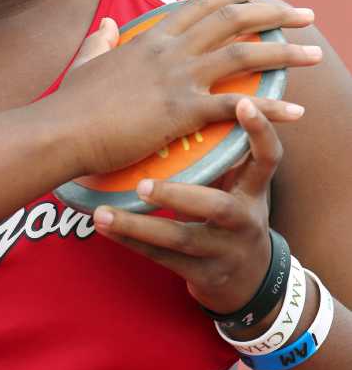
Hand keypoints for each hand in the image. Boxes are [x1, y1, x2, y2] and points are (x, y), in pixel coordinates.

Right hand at [54, 0, 320, 176]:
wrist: (60, 130)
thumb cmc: (70, 104)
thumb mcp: (85, 63)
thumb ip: (100, 42)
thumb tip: (107, 25)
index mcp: (149, 40)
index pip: (199, 7)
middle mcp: (169, 52)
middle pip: (231, 21)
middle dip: (273, 14)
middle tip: (305, 14)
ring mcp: (177, 79)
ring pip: (243, 54)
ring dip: (284, 52)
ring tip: (314, 54)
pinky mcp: (182, 112)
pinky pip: (237, 106)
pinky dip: (270, 109)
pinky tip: (296, 113)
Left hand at [92, 97, 284, 314]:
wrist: (249, 279)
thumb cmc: (232, 212)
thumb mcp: (239, 183)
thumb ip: (221, 149)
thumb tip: (190, 90)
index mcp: (254, 190)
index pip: (267, 158)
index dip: (259, 131)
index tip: (241, 102)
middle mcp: (244, 221)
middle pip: (217, 208)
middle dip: (179, 196)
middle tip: (143, 184)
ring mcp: (224, 251)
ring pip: (181, 240)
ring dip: (138, 226)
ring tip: (102, 213)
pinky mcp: (203, 275)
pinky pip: (162, 258)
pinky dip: (130, 241)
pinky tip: (103, 227)